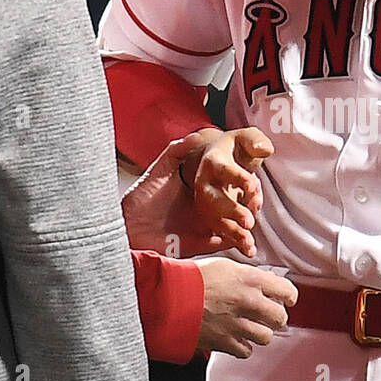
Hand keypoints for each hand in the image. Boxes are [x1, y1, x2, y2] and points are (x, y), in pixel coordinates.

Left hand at [121, 131, 244, 256]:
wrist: (126, 229)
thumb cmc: (138, 200)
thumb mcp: (158, 171)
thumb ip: (175, 152)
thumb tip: (196, 135)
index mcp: (198, 190)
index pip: (226, 185)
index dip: (241, 183)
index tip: (251, 182)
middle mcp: (204, 208)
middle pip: (235, 205)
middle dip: (248, 205)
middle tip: (255, 203)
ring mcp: (204, 227)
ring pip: (234, 225)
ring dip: (245, 225)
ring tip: (251, 222)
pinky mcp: (201, 244)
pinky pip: (224, 243)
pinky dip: (237, 242)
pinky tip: (244, 240)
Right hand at [184, 128, 273, 258]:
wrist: (219, 159)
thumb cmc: (236, 148)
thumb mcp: (246, 137)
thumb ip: (255, 140)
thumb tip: (265, 149)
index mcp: (213, 162)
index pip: (223, 170)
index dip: (237, 177)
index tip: (252, 184)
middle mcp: (205, 183)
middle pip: (213, 199)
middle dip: (230, 210)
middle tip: (248, 221)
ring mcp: (205, 202)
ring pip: (213, 219)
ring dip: (231, 232)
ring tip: (248, 242)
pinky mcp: (211, 216)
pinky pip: (219, 231)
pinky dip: (233, 242)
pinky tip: (248, 250)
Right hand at [196, 257, 296, 357]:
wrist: (169, 298)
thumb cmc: (190, 278)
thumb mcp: (223, 265)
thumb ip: (245, 275)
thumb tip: (258, 282)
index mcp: (251, 280)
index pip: (287, 290)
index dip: (288, 296)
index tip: (287, 298)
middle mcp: (250, 303)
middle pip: (280, 317)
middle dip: (275, 316)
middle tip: (269, 314)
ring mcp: (239, 325)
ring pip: (266, 337)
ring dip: (260, 332)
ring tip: (250, 326)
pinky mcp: (226, 343)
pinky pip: (246, 351)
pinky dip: (243, 346)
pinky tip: (236, 338)